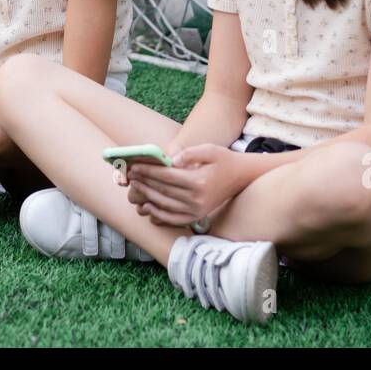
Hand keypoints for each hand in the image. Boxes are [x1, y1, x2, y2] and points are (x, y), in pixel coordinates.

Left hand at [123, 144, 247, 228]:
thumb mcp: (210, 150)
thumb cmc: (223, 160)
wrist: (241, 177)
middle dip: (144, 182)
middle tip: (129, 175)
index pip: (166, 176)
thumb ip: (190, 153)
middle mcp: (197, 199)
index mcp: (199, 181)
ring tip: (135, 186)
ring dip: (147, 196)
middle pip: (162, 191)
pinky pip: (172, 219)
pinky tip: (146, 206)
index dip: (148, 171)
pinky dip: (157, 214)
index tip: (134, 166)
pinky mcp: (196, 217)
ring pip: (164, 205)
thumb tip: (172, 160)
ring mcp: (197, 211)